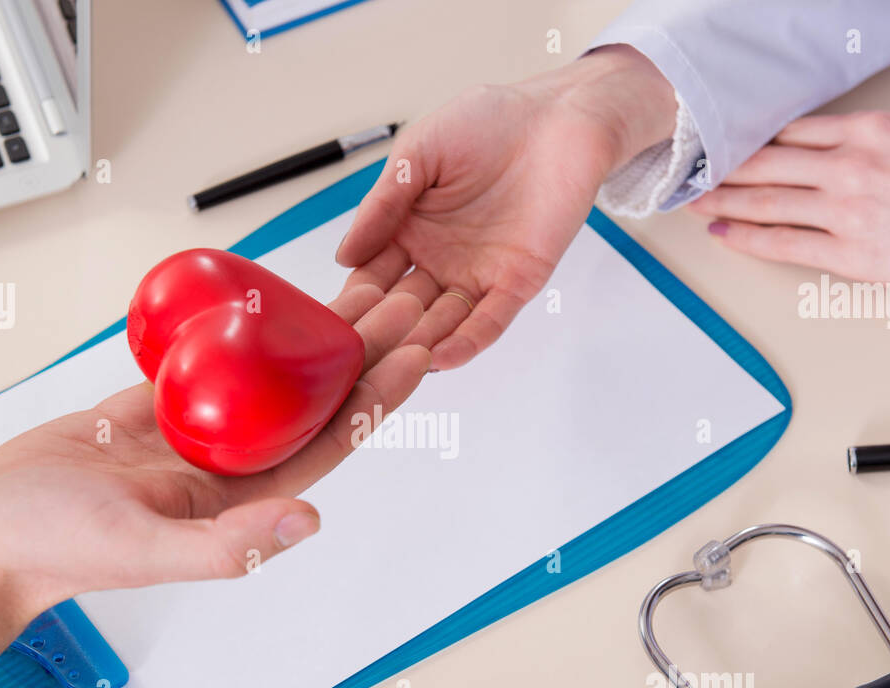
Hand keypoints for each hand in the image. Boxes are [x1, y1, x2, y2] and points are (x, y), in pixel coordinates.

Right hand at [0, 287, 428, 657]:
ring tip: (354, 285)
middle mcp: (229, 466)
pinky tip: (266, 297)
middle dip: (361, 351)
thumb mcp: (146, 551)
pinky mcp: (151, 409)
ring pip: (268, 373)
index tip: (417, 351)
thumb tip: (309, 522)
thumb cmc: (58, 550)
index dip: (378, 397)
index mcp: (243, 500)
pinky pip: (207, 360)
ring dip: (310, 333)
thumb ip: (226, 545)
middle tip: (403, 295)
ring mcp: (193, 433)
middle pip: (312, 398)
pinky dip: (236, 329)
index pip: (331, 441)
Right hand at [336, 45, 675, 369]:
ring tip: (394, 369)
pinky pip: (489, 321)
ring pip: (442, 323)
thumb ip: (383, 204)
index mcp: (406, 231)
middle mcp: (437, 261)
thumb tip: (343, 254)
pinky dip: (466, 342)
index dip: (354, 301)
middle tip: (358, 361)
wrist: (557, 116)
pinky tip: (440, 360)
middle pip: (401, 310)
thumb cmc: (488, 122)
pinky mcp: (517, 283)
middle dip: (382, 335)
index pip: (371, 278)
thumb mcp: (419, 154)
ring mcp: (476, 275)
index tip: (332, 328)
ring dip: (419, 346)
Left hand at [689, 111, 889, 300]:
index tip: (719, 148)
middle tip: (689, 174)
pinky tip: (722, 235)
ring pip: (765, 203)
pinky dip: (744, 239)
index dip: (745, 142)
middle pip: (767, 164)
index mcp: (868, 131)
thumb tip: (804, 156)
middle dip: (721, 170)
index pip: (788, 133)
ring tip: (694, 204)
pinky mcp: (849, 253)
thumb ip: (856, 146)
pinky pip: (781, 243)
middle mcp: (852, 165)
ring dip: (722, 204)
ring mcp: (848, 210)